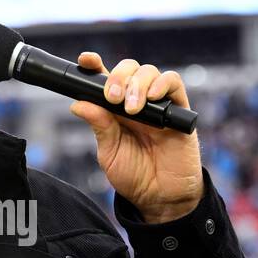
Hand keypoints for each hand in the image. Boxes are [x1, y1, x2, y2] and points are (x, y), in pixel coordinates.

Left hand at [68, 52, 203, 223]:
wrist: (161, 196)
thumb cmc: (135, 175)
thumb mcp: (110, 152)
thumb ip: (99, 127)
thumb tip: (78, 104)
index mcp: (114, 110)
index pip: (104, 80)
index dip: (94, 65)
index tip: (85, 60)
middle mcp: (136, 101)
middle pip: (127, 69)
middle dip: (117, 78)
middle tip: (112, 98)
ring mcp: (158, 104)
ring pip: (149, 71)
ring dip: (137, 84)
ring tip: (132, 109)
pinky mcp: (178, 109)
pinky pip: (173, 83)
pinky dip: (162, 84)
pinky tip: (152, 98)